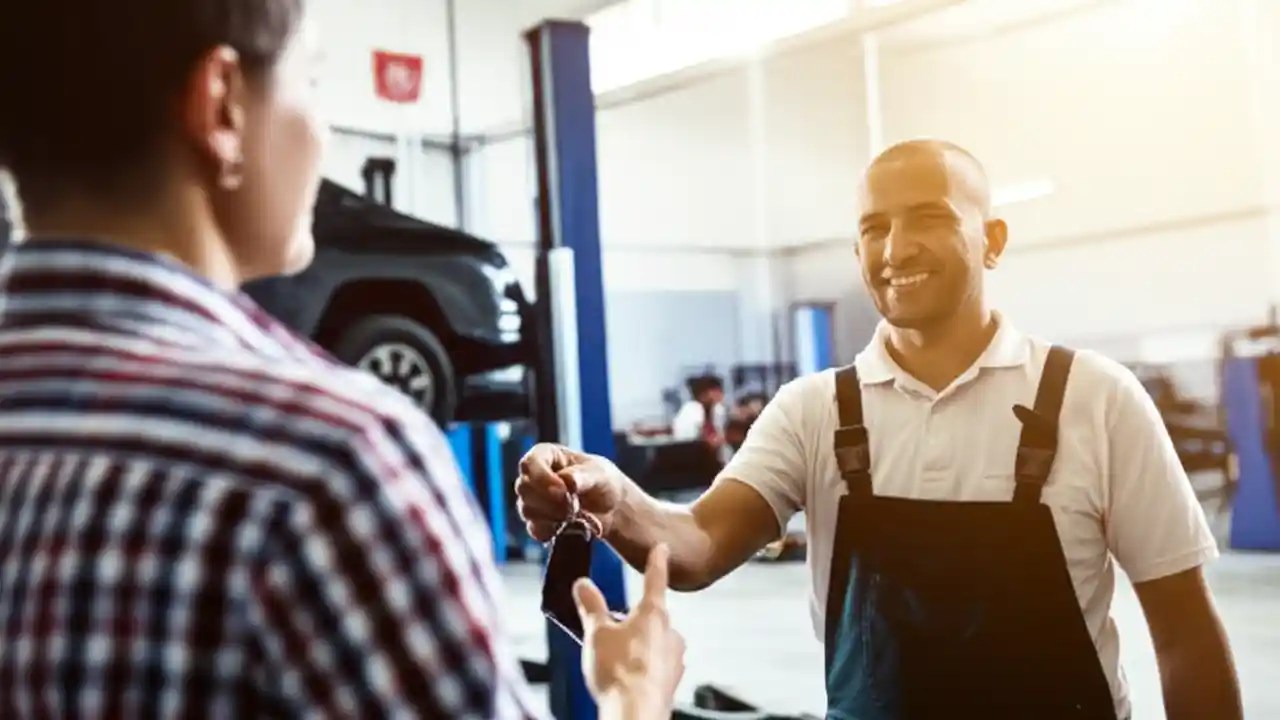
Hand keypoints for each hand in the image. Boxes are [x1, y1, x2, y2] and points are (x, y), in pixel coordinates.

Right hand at [516, 442, 625, 541]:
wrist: (610, 507)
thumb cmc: (603, 481)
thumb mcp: (600, 474)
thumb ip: (584, 476)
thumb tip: (568, 480)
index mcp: (546, 455)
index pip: (529, 463)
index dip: (542, 478)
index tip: (564, 490)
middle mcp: (535, 476)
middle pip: (524, 488)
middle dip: (549, 500)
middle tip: (573, 506)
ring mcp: (533, 500)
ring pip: (526, 510)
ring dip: (552, 516)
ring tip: (574, 515)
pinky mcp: (537, 521)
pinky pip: (534, 529)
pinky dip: (551, 530)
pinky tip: (567, 527)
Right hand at [575, 544, 685, 716]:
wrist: (636, 712)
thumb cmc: (617, 670)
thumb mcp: (597, 633)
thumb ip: (591, 607)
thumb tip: (582, 583)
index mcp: (653, 613)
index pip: (655, 579)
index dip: (656, 561)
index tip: (661, 548)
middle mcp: (670, 632)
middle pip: (652, 616)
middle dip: (634, 620)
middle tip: (611, 631)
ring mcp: (675, 657)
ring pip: (656, 642)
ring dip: (638, 645)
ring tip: (615, 660)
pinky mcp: (673, 680)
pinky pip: (657, 665)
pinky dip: (643, 666)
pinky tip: (627, 677)